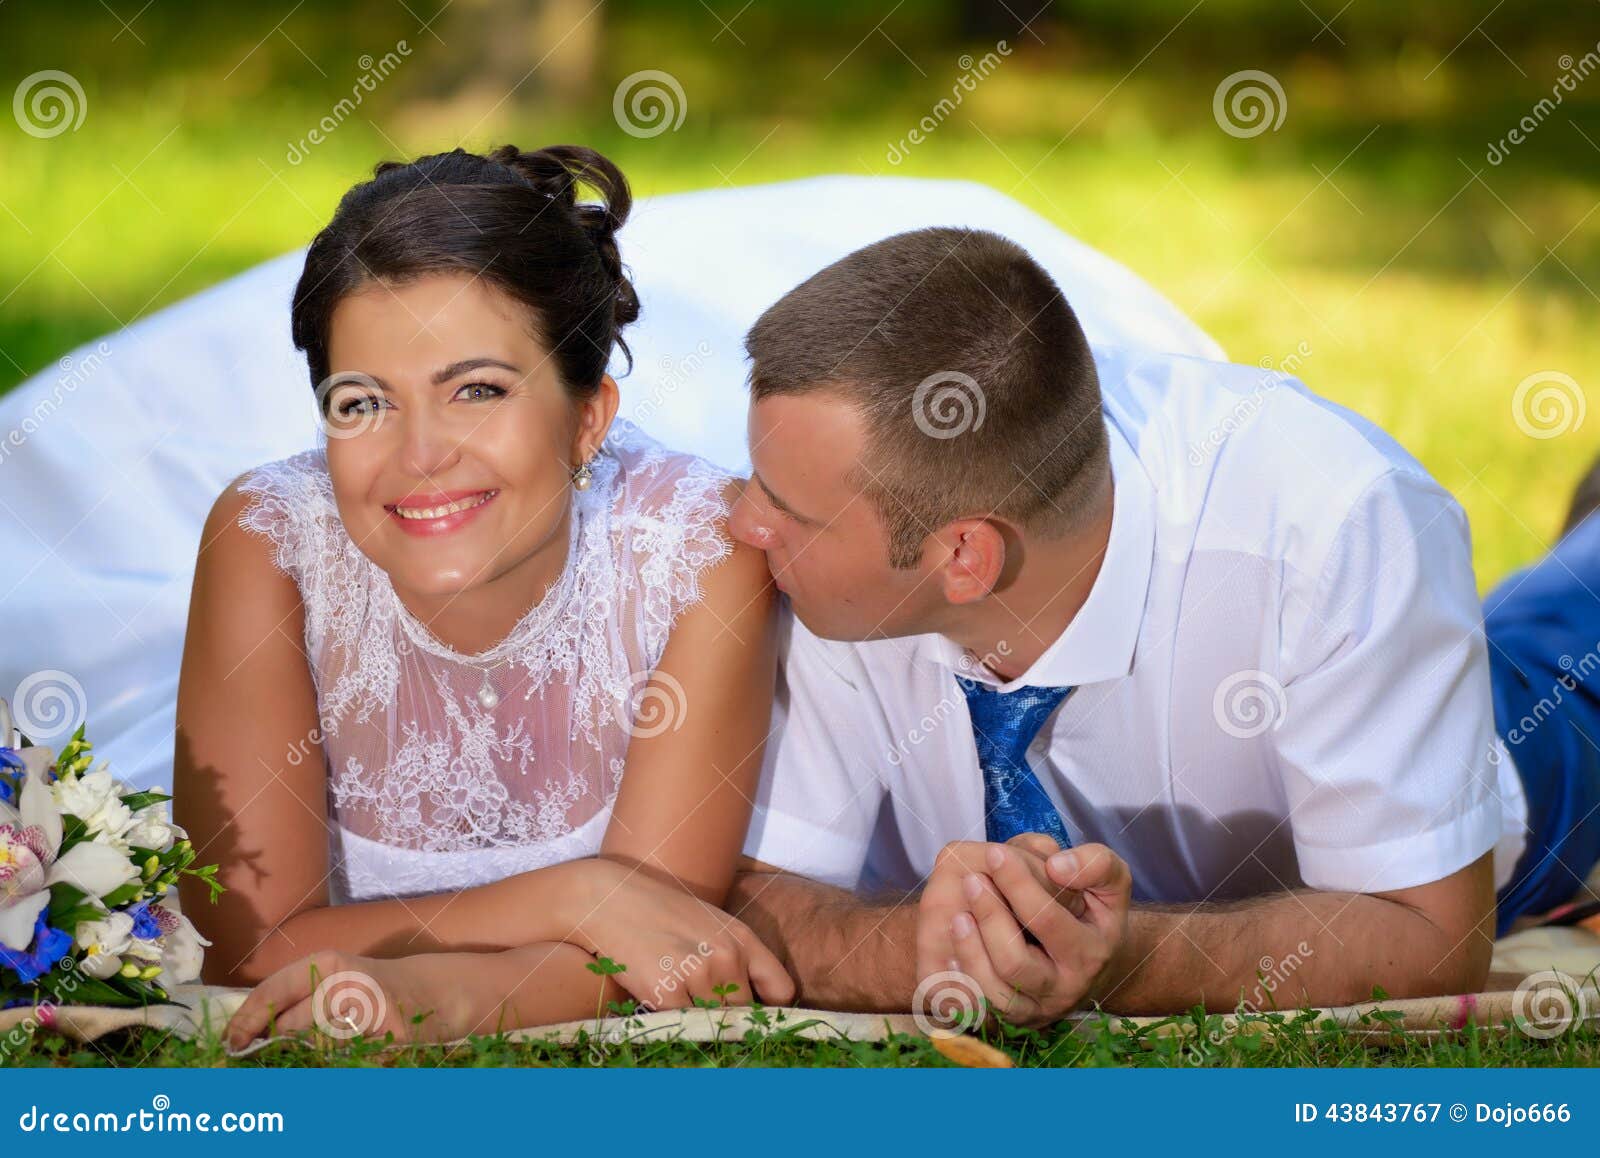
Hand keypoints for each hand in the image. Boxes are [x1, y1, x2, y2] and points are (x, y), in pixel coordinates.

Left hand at [226, 950, 468, 1048]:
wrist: (435, 994)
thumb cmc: (371, 992)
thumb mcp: (332, 983)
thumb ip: (292, 1003)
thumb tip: (243, 1036)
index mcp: (327, 964)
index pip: (273, 991)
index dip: (247, 1019)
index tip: (230, 1043)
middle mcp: (347, 982)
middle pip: (291, 1027)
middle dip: (274, 1048)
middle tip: (255, 1063)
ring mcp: (371, 1010)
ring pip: (317, 1049)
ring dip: (308, 1062)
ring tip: (315, 1059)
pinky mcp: (391, 1038)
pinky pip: (349, 1064)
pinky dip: (340, 1068)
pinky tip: (348, 1062)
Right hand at [570, 858, 794, 1010]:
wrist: (608, 899)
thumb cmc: (657, 912)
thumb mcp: (709, 924)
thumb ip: (735, 958)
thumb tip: (752, 1006)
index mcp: (742, 939)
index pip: (782, 992)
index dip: (771, 1010)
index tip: (756, 1019)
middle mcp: (727, 957)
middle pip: (744, 1013)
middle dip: (726, 1017)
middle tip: (699, 1007)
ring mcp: (698, 976)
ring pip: (712, 1022)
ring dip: (696, 1019)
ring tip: (673, 994)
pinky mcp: (667, 994)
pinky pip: (682, 1026)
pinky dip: (673, 1022)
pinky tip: (657, 1000)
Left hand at [959, 840, 1132, 1026]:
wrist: (1095, 964)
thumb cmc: (1094, 913)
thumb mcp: (1111, 882)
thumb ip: (1094, 864)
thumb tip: (1055, 866)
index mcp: (1090, 951)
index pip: (1047, 920)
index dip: (1017, 884)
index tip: (994, 853)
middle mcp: (1065, 986)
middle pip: (1015, 961)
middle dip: (989, 916)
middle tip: (972, 880)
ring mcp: (1038, 1007)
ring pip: (995, 990)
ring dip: (970, 950)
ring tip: (958, 915)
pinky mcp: (1014, 1018)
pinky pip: (981, 1007)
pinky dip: (964, 981)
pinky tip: (953, 951)